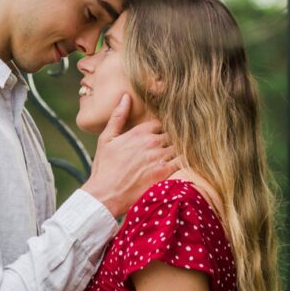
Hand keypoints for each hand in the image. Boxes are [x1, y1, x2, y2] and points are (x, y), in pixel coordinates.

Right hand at [81, 94, 177, 217]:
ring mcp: (160, 157)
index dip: (161, 129)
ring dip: (180, 149)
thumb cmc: (104, 167)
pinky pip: (183, 162)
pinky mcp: (166, 173)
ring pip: (180, 146)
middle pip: (173, 134)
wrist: (105, 193)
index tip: (161, 134)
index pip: (161, 123)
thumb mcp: (106, 139)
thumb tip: (126, 96)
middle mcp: (152, 142)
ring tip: (179, 154)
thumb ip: (118, 116)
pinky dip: (185, 161)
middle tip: (172, 145)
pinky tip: (184, 164)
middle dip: (173, 138)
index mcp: (139, 132)